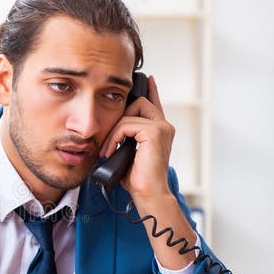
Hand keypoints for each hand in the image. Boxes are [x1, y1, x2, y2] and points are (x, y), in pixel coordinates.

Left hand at [99, 74, 174, 207]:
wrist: (148, 194)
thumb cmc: (137, 179)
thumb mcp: (128, 152)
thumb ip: (126, 137)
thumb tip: (112, 129)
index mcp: (160, 130)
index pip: (154, 104)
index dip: (150, 90)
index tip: (147, 79)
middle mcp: (164, 126)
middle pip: (139, 103)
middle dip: (120, 118)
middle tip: (110, 141)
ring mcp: (162, 128)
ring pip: (131, 112)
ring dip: (114, 131)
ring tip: (109, 150)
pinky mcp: (155, 132)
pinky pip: (127, 124)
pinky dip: (115, 137)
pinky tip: (112, 151)